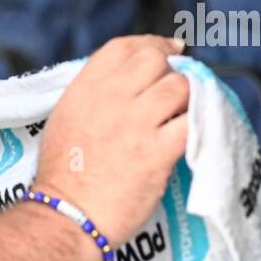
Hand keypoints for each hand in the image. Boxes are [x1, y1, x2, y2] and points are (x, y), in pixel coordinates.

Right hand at [35, 35, 188, 245]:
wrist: (66, 217)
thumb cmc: (63, 175)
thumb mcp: (66, 118)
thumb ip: (95, 94)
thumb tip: (129, 81)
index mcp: (85, 89)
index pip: (123, 47)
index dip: (152, 43)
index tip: (170, 50)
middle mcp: (110, 99)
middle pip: (155, 60)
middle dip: (170, 70)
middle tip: (175, 90)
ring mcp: (135, 124)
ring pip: (179, 88)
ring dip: (186, 99)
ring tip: (180, 116)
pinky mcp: (156, 152)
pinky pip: (191, 123)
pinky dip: (197, 124)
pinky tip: (191, 134)